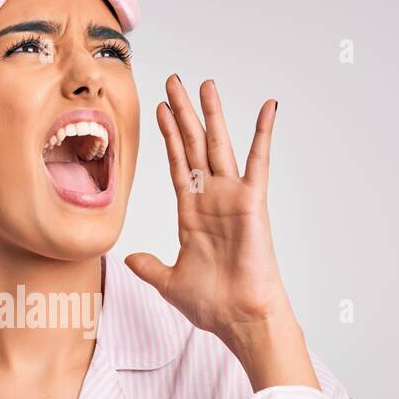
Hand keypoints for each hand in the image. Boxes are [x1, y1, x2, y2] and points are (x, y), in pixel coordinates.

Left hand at [125, 76, 317, 389]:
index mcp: (192, 214)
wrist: (239, 318)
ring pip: (218, 145)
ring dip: (211, 113)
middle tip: (174, 81)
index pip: (176, 165)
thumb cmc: (213, 304)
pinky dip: (264, 133)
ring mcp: (232, 198)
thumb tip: (130, 258)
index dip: (168, 137)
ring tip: (203, 83)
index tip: (158, 109)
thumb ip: (149, 266)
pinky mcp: (253, 202)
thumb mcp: (169, 282)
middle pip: (193, 146)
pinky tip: (268, 107)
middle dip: (183, 113)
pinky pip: (259, 161)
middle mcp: (211, 199)